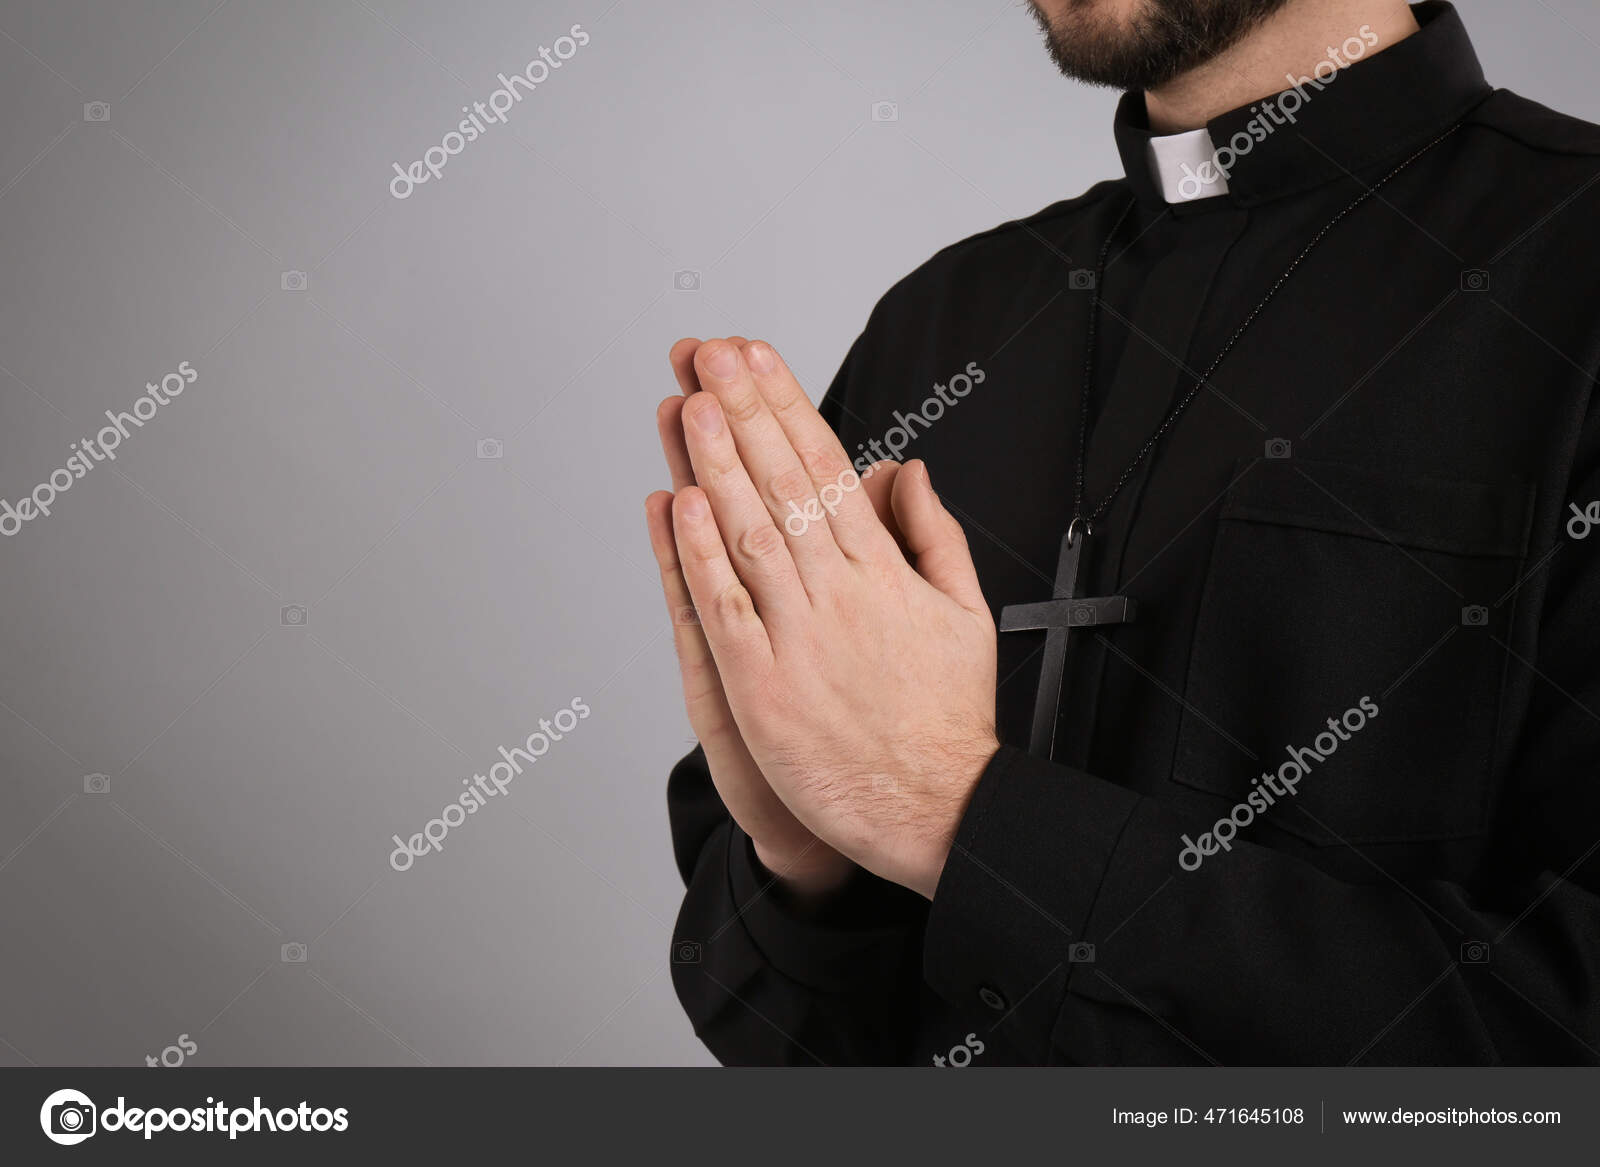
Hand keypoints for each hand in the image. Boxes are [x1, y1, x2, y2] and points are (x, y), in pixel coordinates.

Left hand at [646, 338, 909, 901]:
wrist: (939, 809)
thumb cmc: (947, 717)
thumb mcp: (966, 611)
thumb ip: (933, 534)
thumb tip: (904, 470)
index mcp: (886, 570)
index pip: (829, 468)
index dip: (788, 406)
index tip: (758, 358)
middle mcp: (842, 592)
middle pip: (784, 485)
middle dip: (744, 412)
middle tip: (710, 353)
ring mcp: (800, 637)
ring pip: (750, 533)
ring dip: (717, 465)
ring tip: (690, 403)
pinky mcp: (764, 687)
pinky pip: (727, 610)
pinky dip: (701, 556)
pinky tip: (682, 505)